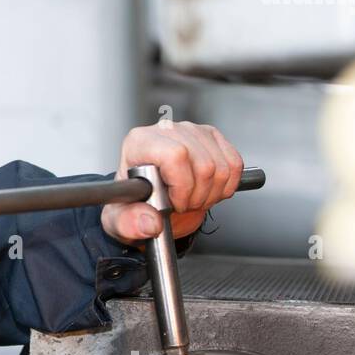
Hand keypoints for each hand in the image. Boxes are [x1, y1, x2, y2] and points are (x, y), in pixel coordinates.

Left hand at [101, 121, 244, 246]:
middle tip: (183, 206)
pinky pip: (234, 164)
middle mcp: (166, 131)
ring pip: (222, 166)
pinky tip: (206, 190)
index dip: (182, 186)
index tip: (174, 203)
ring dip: (212, 193)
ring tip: (192, 199)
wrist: (145, 199)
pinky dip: (226, 186)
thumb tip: (149, 223)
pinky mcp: (211, 137)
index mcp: (139, 143)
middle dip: (198, 196)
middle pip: (204, 164)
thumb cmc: (131, 203)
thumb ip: (128, 223)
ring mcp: (191, 131)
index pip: (176, 155)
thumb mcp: (119, 219)